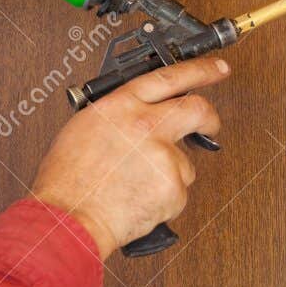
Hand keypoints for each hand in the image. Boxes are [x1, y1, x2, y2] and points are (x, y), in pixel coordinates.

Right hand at [31, 55, 229, 259]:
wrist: (70, 218)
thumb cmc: (68, 181)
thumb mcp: (86, 128)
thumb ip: (119, 116)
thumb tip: (139, 115)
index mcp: (121, 106)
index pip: (169, 77)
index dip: (199, 70)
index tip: (217, 69)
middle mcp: (146, 125)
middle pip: (197, 110)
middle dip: (210, 118)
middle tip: (210, 125)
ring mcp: (163, 156)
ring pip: (184, 162)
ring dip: (169, 174)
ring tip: (137, 186)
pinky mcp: (173, 187)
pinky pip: (178, 191)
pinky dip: (164, 199)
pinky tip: (140, 200)